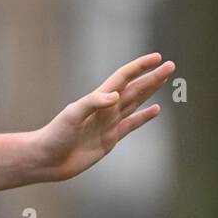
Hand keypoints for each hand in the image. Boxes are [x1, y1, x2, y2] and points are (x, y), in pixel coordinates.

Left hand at [33, 52, 174, 181]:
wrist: (46, 160)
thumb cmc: (54, 135)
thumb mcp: (71, 116)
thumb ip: (93, 103)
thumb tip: (116, 96)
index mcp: (97, 99)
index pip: (123, 78)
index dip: (139, 67)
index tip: (157, 57)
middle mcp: (105, 109)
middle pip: (134, 89)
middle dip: (152, 77)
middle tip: (171, 65)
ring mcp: (108, 124)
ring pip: (135, 103)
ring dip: (150, 91)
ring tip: (165, 79)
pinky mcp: (110, 139)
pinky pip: (131, 125)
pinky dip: (144, 117)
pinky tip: (155, 110)